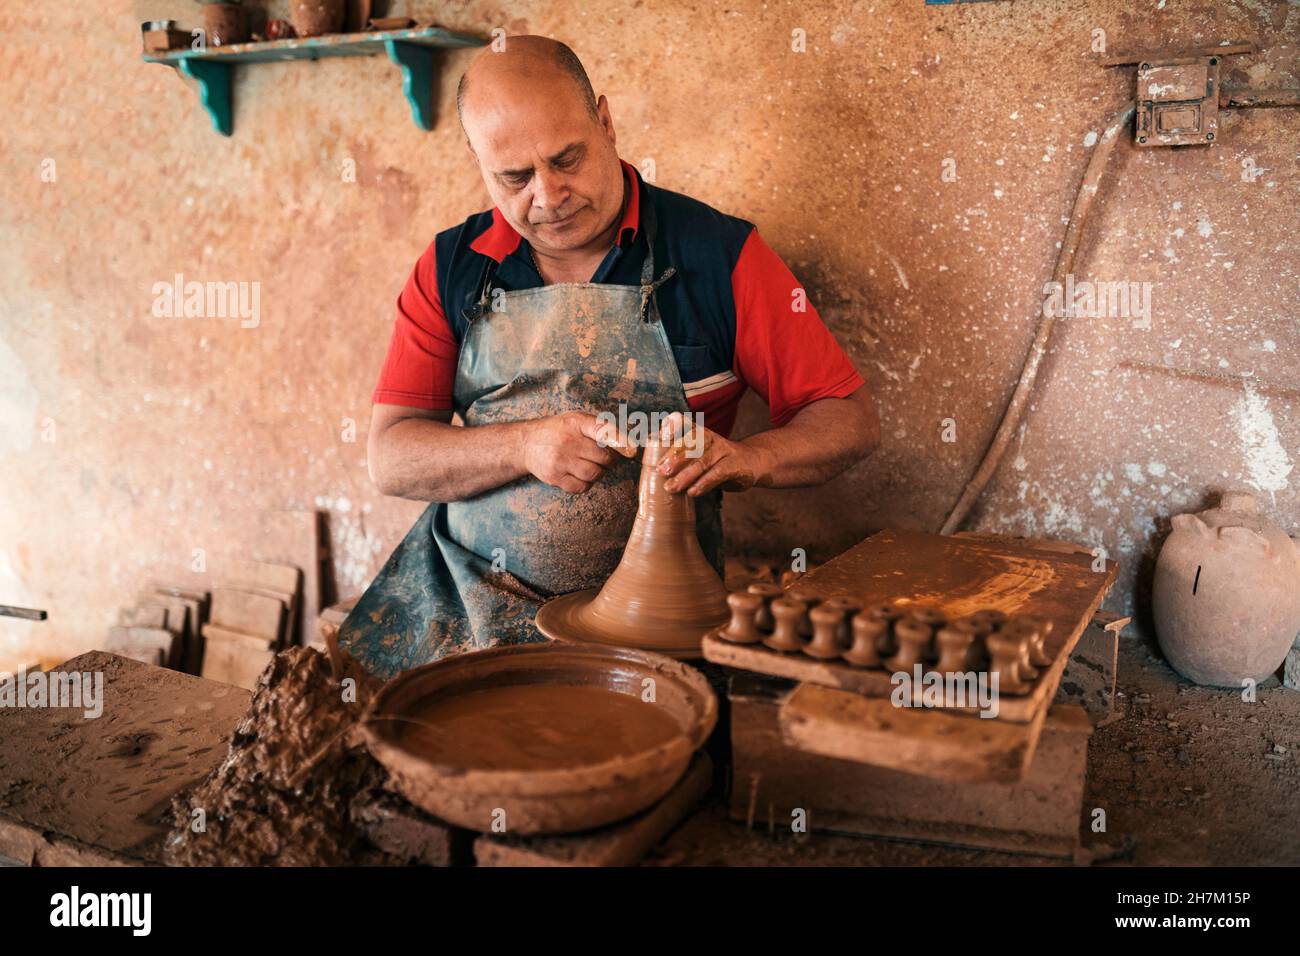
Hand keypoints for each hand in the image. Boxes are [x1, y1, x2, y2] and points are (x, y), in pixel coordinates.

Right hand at [519, 412, 621, 493]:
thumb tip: (630, 445)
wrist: (526, 443)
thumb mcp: (577, 420)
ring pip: (595, 474)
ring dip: (598, 473)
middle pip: (604, 458)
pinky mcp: (554, 477)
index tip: (633, 449)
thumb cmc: (559, 431)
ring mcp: (560, 460)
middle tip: (603, 458)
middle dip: (609, 460)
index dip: (620, 440)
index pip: (602, 430)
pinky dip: (586, 483)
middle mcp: (568, 440)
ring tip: (588, 464)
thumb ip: (601, 428)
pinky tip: (578, 474)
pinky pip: (582, 487)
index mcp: (577, 422)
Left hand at [656, 412, 772, 495]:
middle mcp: (712, 438)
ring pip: (703, 460)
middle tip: (660, 470)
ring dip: (686, 474)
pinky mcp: (736, 465)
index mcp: (701, 433)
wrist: (754, 462)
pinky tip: (693, 492)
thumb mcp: (702, 456)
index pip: (685, 424)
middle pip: (692, 443)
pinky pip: (718, 473)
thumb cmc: (719, 461)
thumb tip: (657, 472)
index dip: (674, 426)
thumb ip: (683, 461)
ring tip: (671, 487)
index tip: (661, 435)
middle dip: (675, 456)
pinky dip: (704, 483)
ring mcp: (725, 450)